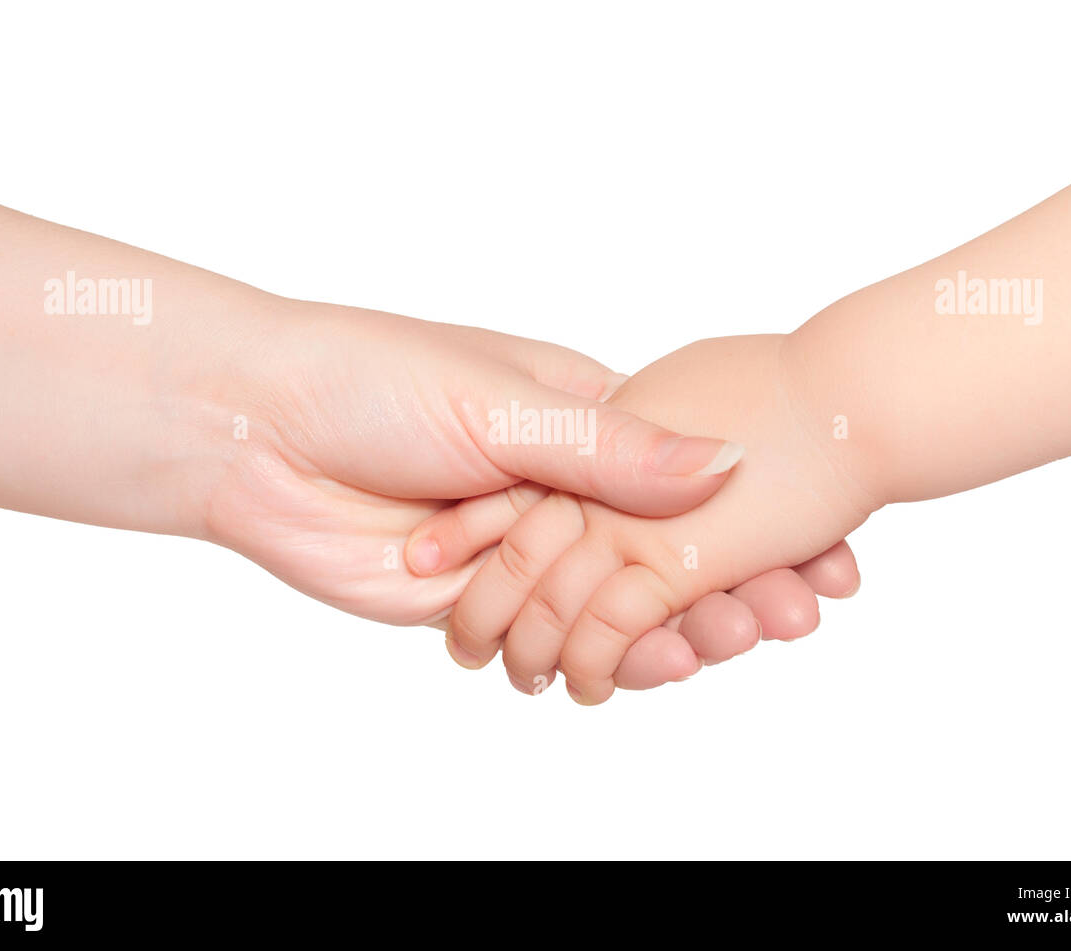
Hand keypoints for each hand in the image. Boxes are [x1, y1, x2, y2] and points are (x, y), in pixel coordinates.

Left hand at [199, 303, 747, 624]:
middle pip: (663, 545)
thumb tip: (723, 463)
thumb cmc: (370, 378)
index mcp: (576, 418)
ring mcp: (519, 549)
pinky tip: (655, 666)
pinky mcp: (473, 602)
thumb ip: (608, 446)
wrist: (250, 429)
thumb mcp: (499, 401)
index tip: (821, 543)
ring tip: (735, 640)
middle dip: (731, 577)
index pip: (686, 473)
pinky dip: (606, 654)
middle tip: (792, 611)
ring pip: (616, 598)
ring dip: (679, 623)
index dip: (756, 509)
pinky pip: (552, 636)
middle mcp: (556, 488)